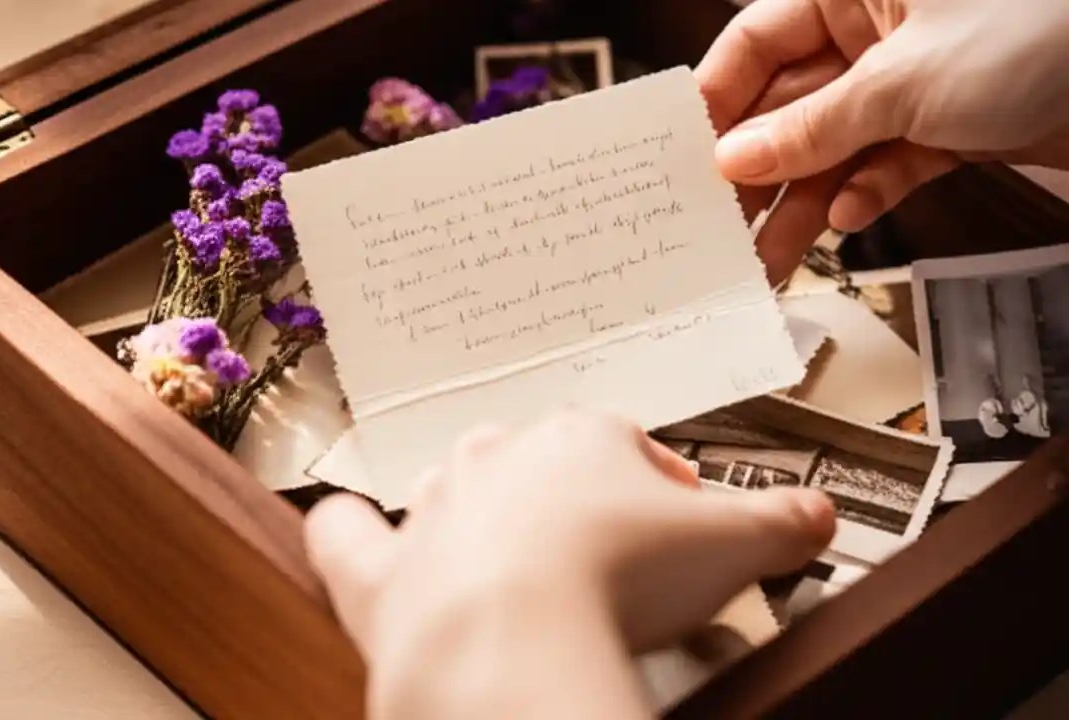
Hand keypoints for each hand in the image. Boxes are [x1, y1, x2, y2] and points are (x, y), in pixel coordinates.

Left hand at [305, 409, 835, 719]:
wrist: (510, 636)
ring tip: (514, 564)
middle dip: (575, 502)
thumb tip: (814, 514)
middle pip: (541, 466)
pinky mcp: (382, 573)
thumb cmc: (613, 577)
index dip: (663, 486)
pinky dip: (348, 531)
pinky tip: (355, 530)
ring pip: (452, 492)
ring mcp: (434, 512)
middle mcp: (498, 462)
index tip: (685, 521)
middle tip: (612, 555)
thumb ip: (783, 521)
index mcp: (579, 441)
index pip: (628, 447)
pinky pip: (346, 532)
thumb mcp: (735, 543)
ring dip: (477, 516)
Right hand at [697, 0, 1068, 282]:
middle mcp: (875, 32)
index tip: (683, 161)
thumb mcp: (906, 82)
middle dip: (757, 170)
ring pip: (832, 147)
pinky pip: (882, 163)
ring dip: (803, 202)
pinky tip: (853, 218)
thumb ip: (812, 127)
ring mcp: (911, 82)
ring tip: (772, 259)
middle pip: (788, 106)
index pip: (754, 43)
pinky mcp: (945, 124)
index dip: (716, 103)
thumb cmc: (1046, 33)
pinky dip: (866, 193)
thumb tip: (735, 157)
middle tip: (719, 227)